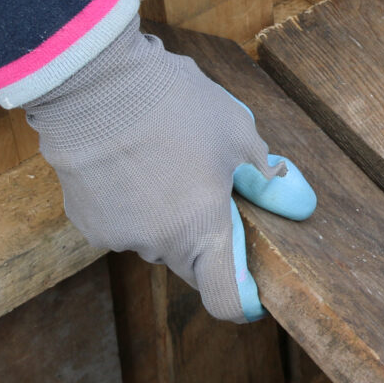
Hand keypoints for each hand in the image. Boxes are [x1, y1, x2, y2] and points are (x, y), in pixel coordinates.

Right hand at [23, 16, 315, 321]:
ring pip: (156, 240)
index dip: (243, 301)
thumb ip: (266, 175)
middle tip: (213, 190)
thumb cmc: (175, 105)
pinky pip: (122, 223)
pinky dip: (134, 204)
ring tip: (167, 160)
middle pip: (193, 264)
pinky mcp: (86, 220)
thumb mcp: (238, 133)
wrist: (95, 81)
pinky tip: (133, 161)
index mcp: (202, 231)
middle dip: (208, 239)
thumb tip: (296, 199)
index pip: (226, 300)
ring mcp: (118, 236)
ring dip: (168, 217)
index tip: (254, 291)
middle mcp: (159, 245)